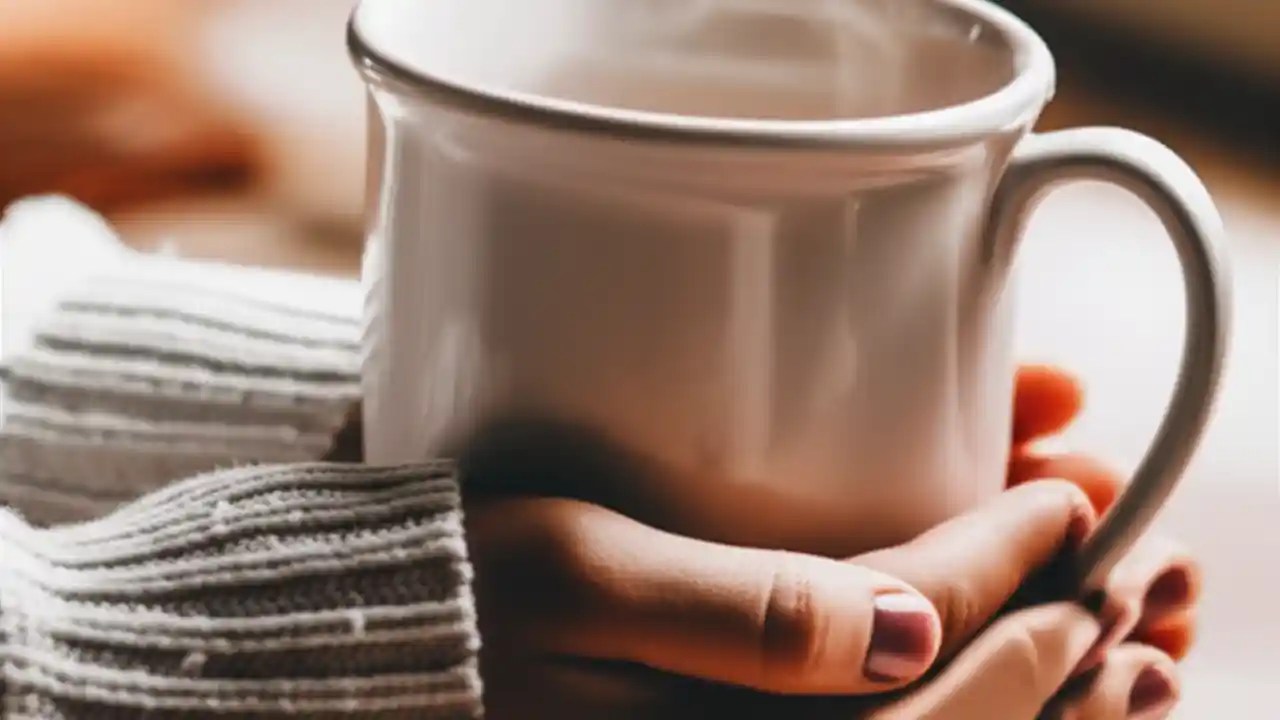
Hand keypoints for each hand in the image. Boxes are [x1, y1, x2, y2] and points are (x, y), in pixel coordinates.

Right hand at [466, 366, 1198, 717]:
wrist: (400, 648)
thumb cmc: (470, 598)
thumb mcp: (580, 583)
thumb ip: (744, 617)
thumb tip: (908, 632)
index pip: (921, 650)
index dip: (1008, 569)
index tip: (1066, 486)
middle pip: (962, 717)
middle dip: (1071, 642)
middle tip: (1143, 576)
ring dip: (1043, 685)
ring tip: (1120, 638)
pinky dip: (968, 697)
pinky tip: (995, 661)